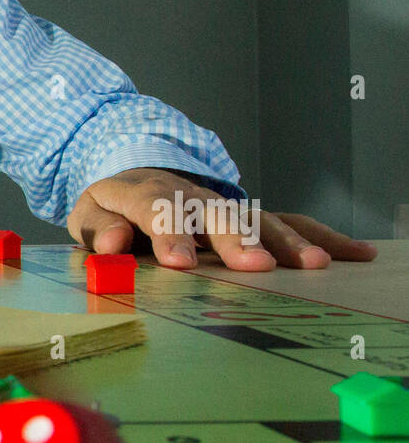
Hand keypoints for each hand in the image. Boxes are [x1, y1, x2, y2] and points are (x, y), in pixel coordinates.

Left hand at [67, 168, 377, 271]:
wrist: (135, 176)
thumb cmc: (111, 207)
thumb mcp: (89, 214)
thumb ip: (98, 229)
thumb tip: (113, 243)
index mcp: (146, 193)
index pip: (159, 210)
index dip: (170, 235)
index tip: (180, 263)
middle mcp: (193, 195)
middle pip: (217, 213)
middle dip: (237, 239)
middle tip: (255, 267)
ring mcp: (224, 205)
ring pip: (259, 218)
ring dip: (285, 241)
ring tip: (311, 266)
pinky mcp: (248, 216)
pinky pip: (286, 223)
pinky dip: (319, 236)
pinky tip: (354, 254)